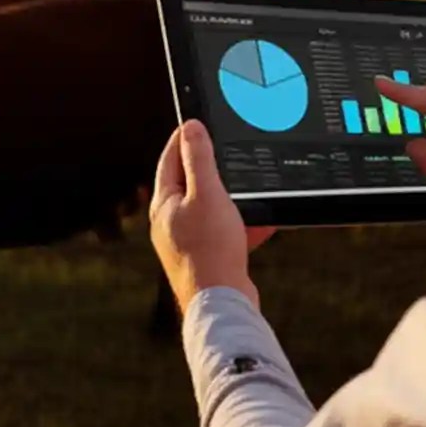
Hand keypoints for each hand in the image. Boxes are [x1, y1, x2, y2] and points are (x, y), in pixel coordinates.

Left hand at [150, 120, 276, 310]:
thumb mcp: (207, 193)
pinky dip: (241, 226)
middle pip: (188, 184)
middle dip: (210, 169)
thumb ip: (199, 159)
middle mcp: (170, 224)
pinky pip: (224, 234)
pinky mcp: (205, 259)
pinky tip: (261, 223)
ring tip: (249, 191)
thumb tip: (191, 127)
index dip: (184, 138)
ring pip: (209, 210)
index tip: (196, 123)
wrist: (221, 303)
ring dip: (231, 200)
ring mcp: (186, 243)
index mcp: (164, 204)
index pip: (169, 159)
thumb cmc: (210, 249)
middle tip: (225, 152)